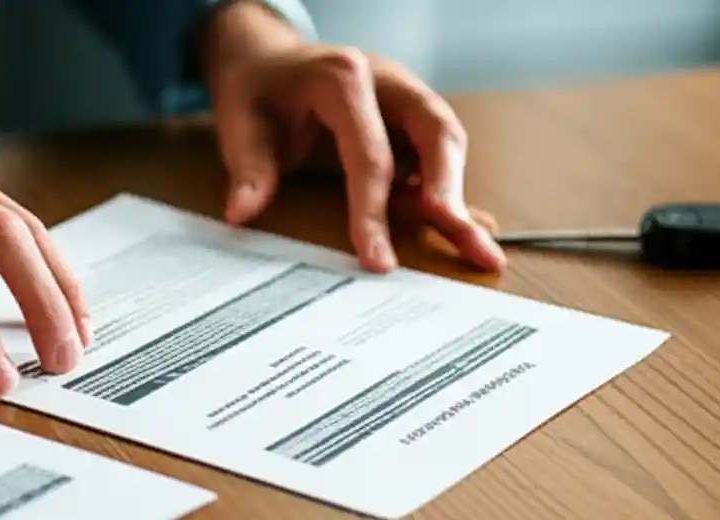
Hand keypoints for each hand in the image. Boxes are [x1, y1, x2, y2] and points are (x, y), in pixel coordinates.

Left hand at [202, 1, 505, 272]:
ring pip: (448, 143)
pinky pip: (438, 156)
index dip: (373, 210)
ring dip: (461, 196)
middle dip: (450, 190)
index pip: (369, 152)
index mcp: (343, 77)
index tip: (376, 259)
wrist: (265, 60)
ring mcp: (404, 98)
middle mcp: (387, 82)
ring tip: (480, 249)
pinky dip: (451, 192)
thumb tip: (242, 214)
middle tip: (461, 237)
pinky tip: (469, 230)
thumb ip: (247, 169)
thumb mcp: (239, 123)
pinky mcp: (409, 120)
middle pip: (435, 132)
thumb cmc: (257, 90)